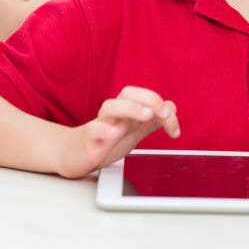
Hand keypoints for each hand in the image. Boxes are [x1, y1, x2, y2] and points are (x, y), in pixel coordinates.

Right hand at [56, 86, 179, 178]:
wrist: (73, 155)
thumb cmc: (103, 141)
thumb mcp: (133, 132)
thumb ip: (152, 122)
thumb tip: (171, 107)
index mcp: (127, 111)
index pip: (145, 98)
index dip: (163, 108)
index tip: (174, 130)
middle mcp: (114, 115)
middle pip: (127, 94)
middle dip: (148, 99)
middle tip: (163, 113)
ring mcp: (100, 125)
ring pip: (110, 107)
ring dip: (130, 108)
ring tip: (146, 115)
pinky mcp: (87, 140)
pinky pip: (92, 130)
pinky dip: (103, 130)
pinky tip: (113, 134)